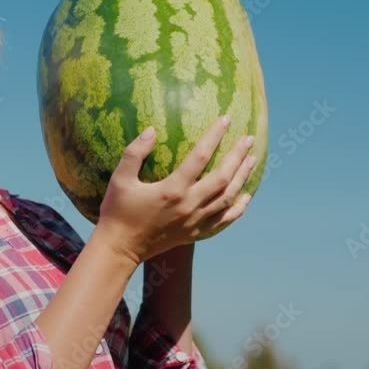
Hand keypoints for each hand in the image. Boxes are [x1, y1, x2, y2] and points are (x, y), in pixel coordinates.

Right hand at [95, 114, 257, 264]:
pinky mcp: (195, 233)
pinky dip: (238, 208)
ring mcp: (194, 221)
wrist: (119, 248)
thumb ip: (135, 152)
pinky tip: (246, 196)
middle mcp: (188, 205)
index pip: (200, 157)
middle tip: (249, 138)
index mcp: (172, 189)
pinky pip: (224, 221)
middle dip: (238, 156)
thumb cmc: (117, 211)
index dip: (214, 136)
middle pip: (222, 177)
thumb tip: (152, 130)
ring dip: (242, 177)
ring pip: (227, 198)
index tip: (226, 119)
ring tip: (252, 160)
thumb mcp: (120, 179)